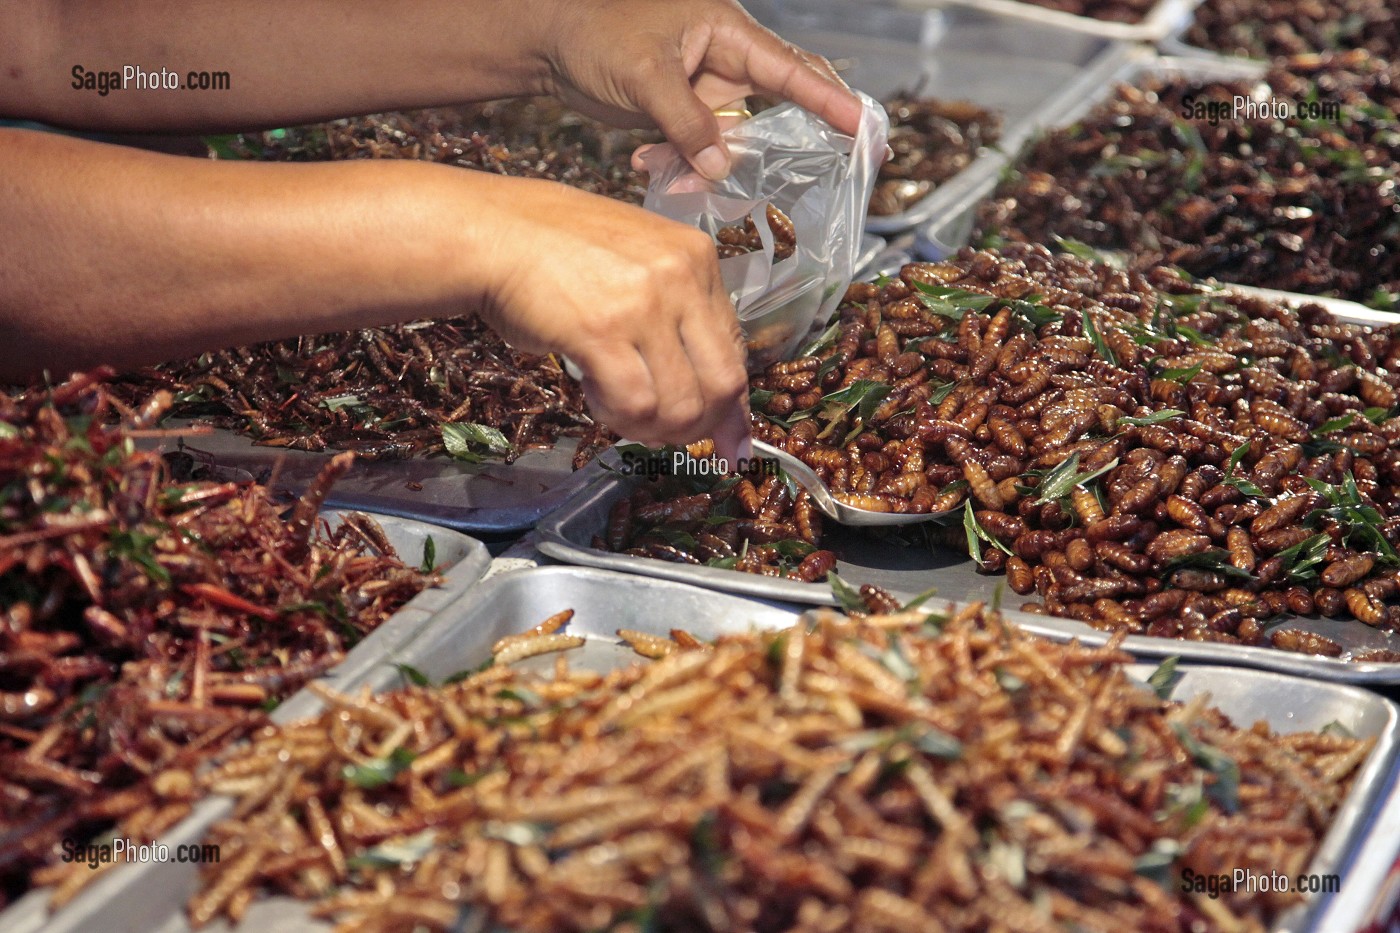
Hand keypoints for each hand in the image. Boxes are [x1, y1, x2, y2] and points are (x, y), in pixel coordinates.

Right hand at [471, 175, 750, 459]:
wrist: (492, 232)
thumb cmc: (555, 250)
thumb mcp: (636, 262)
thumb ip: (676, 313)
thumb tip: (707, 384)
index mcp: (697, 257)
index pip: (736, 349)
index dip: (730, 406)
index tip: (725, 440)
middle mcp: (681, 276)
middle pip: (723, 384)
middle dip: (699, 426)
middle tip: (666, 436)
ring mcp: (644, 303)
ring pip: (681, 404)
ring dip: (651, 427)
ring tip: (617, 409)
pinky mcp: (602, 330)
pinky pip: (636, 403)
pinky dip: (619, 417)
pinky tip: (595, 398)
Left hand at [536, 0, 861, 179]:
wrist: (548, 41)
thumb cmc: (595, 31)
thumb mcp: (645, 75)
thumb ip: (687, 123)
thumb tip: (722, 169)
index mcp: (728, 31)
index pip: (793, 69)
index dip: (833, 101)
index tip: (867, 130)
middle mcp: (726, 57)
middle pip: (785, 98)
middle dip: (812, 131)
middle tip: (852, 163)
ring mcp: (706, 86)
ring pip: (740, 133)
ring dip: (726, 162)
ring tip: (698, 179)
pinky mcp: (683, 111)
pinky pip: (703, 145)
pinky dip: (687, 163)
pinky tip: (651, 163)